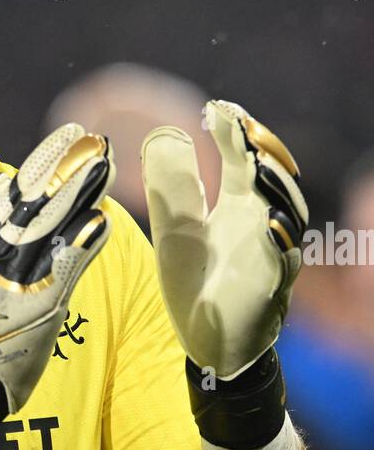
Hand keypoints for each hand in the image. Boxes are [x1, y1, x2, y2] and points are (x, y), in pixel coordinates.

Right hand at [0, 122, 113, 449]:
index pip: (15, 197)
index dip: (43, 165)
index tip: (66, 136)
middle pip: (35, 202)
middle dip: (63, 167)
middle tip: (91, 137)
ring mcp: (18, 280)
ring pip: (51, 226)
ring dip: (80, 194)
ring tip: (105, 163)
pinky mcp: (38, 307)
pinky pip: (65, 270)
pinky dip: (84, 246)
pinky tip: (103, 222)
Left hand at [141, 99, 307, 379]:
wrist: (210, 341)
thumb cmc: (198, 281)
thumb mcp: (175, 230)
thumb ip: (172, 188)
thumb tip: (163, 133)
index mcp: (238, 204)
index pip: (243, 158)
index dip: (235, 133)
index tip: (217, 108)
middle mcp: (262, 222)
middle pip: (273, 179)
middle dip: (262, 152)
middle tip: (243, 127)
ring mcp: (272, 253)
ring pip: (287, 214)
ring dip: (275, 187)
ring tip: (257, 163)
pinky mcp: (272, 288)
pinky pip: (284, 262)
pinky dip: (280, 243)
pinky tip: (270, 223)